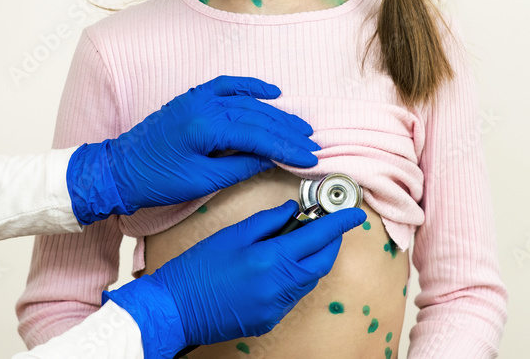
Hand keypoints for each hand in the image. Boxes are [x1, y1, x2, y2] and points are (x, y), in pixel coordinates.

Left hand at [67, 76, 318, 223]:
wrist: (119, 169)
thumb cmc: (155, 180)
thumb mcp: (202, 181)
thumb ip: (239, 166)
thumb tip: (271, 158)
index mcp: (205, 126)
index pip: (257, 135)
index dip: (287, 148)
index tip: (310, 158)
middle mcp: (203, 105)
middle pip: (257, 116)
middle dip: (287, 132)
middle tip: (313, 145)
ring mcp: (197, 97)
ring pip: (246, 102)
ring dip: (275, 114)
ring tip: (300, 128)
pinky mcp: (192, 98)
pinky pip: (227, 86)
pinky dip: (251, 88)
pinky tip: (272, 92)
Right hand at [103, 201, 366, 356]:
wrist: (175, 309)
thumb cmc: (196, 269)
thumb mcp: (230, 235)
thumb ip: (266, 222)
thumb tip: (292, 209)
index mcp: (270, 260)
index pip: (318, 238)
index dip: (339, 224)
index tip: (354, 214)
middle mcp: (280, 287)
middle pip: (321, 262)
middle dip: (330, 242)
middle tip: (327, 224)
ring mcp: (276, 307)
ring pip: (309, 280)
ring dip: (313, 260)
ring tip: (300, 241)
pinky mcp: (269, 319)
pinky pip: (293, 295)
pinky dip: (295, 277)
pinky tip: (280, 265)